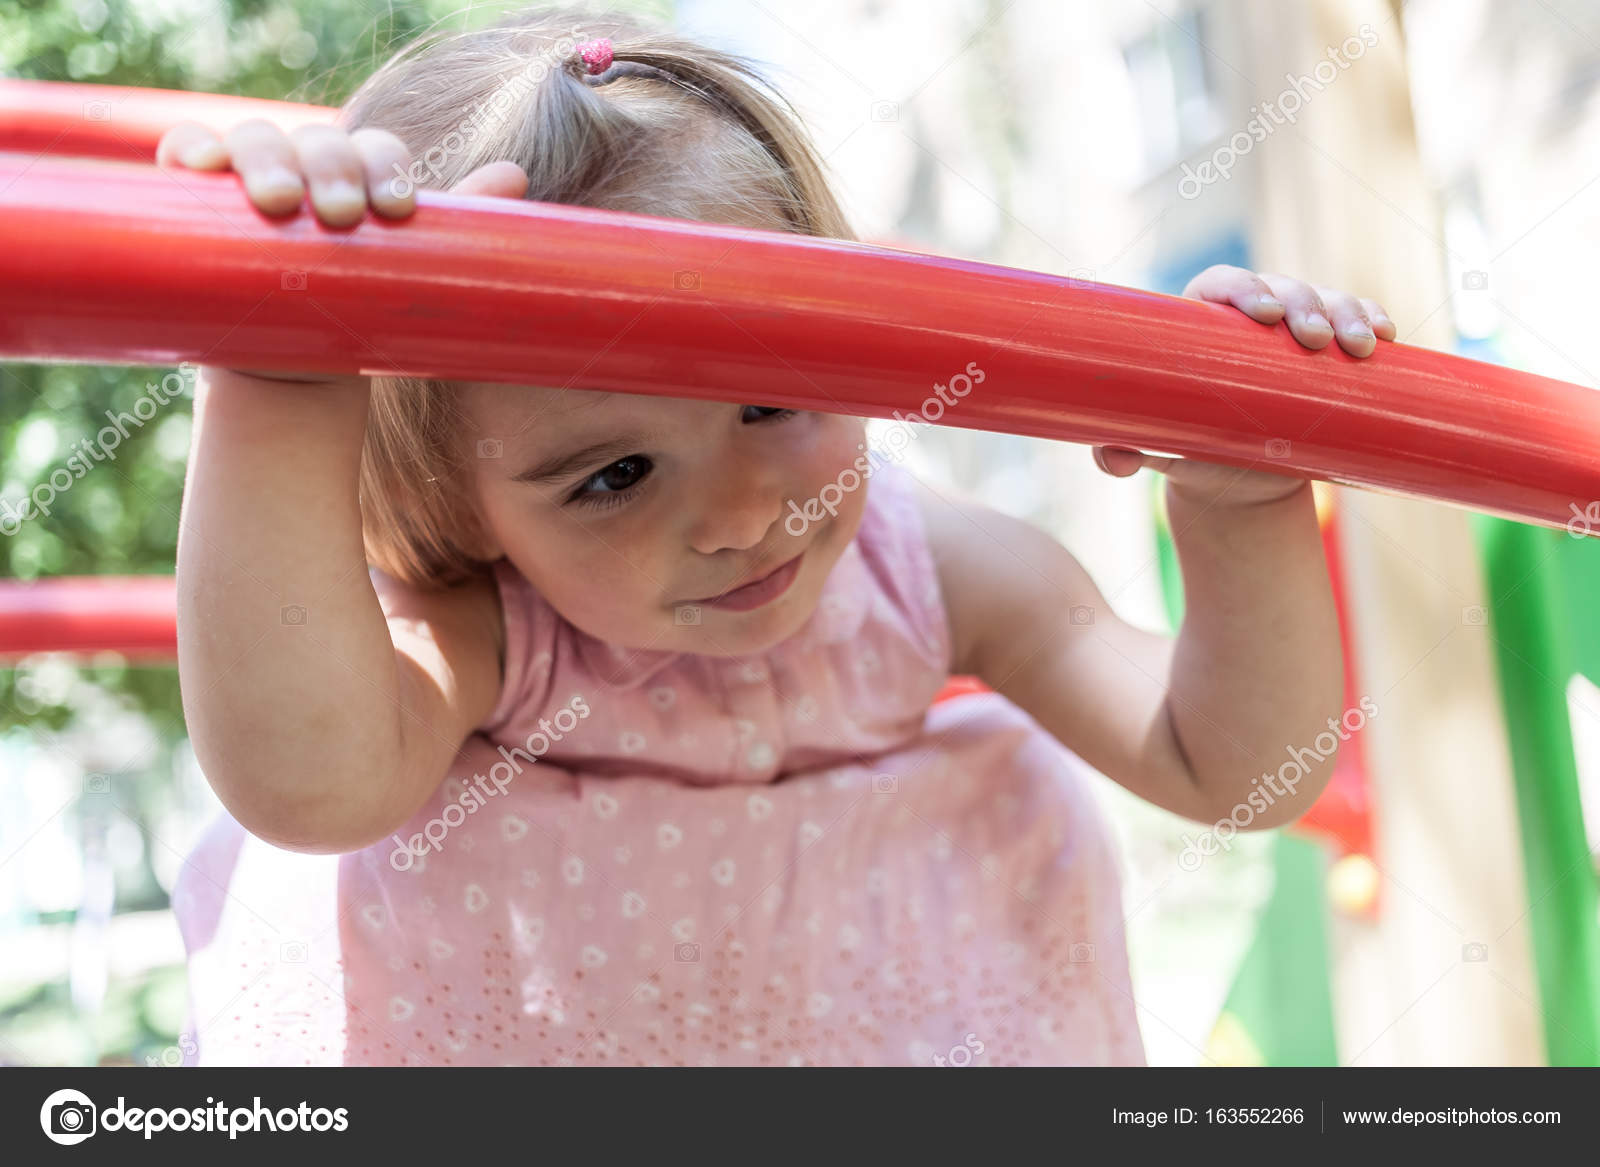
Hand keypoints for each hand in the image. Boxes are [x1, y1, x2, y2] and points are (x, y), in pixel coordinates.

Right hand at [155, 119, 529, 383]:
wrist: (300, 371)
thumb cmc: (363, 314)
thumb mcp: (410, 278)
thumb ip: (456, 229)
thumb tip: (515, 174)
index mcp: (362, 176)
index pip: (375, 149)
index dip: (385, 167)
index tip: (397, 209)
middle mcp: (307, 167)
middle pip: (317, 140)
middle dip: (332, 167)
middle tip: (342, 214)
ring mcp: (250, 179)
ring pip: (254, 139)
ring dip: (266, 158)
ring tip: (280, 202)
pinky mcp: (199, 200)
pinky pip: (186, 155)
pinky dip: (189, 149)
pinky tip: (200, 167)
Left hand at [1093, 264, 1397, 505]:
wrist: (1237, 476)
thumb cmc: (1188, 451)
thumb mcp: (1156, 449)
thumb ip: (1121, 450)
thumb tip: (1114, 458)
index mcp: (1202, 324)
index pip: (1221, 285)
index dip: (1244, 289)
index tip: (1263, 314)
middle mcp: (1253, 316)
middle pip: (1282, 288)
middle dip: (1304, 305)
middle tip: (1313, 340)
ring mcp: (1297, 328)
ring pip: (1327, 300)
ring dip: (1348, 314)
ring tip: (1359, 347)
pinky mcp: (1334, 347)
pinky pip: (1359, 320)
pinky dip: (1374, 321)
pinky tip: (1386, 336)